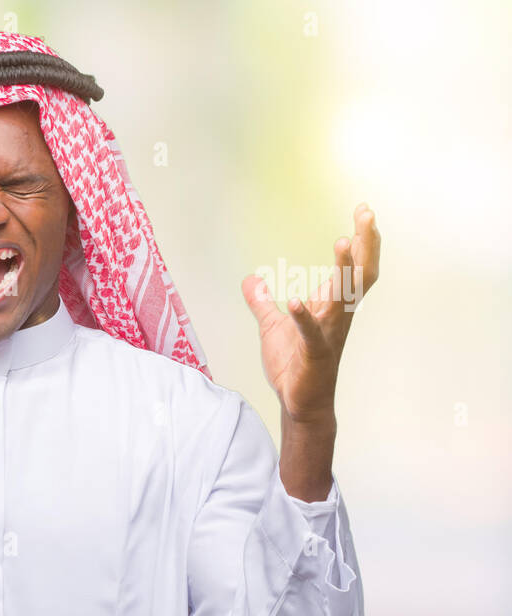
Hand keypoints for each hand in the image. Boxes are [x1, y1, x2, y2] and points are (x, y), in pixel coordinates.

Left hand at [241, 204, 380, 423]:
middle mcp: (338, 316)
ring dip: (343, 270)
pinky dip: (302, 316)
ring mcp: (328, 334)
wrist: (300, 402)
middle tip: (366, 213)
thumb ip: (262, 302)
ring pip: (342, 297)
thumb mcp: (272, 326)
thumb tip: (250, 279)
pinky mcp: (313, 353)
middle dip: (365, 244)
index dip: (362, 240)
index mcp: (333, 306)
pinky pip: (310, 332)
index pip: (355, 268)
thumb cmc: (294, 364)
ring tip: (343, 242)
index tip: (363, 211)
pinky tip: (295, 301)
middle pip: (360, 274)